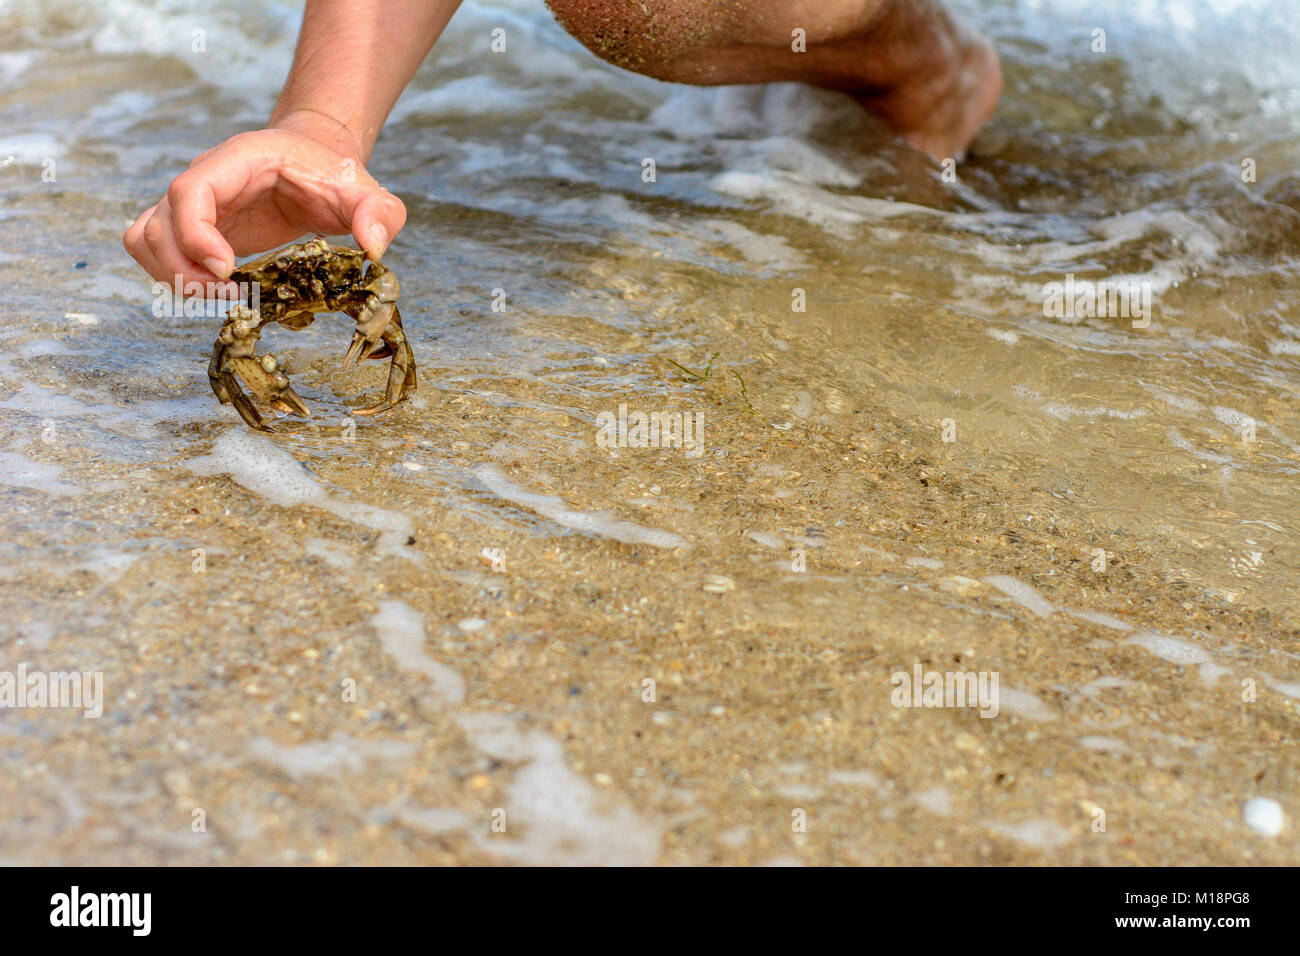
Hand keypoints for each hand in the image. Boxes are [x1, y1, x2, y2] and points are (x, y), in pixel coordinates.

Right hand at [123, 113, 406, 290]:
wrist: (315, 162)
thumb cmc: (334, 176)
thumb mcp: (367, 192)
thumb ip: (379, 214)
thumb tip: (375, 248)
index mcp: (238, 161)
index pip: (189, 191)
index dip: (195, 234)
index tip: (227, 271)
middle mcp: (204, 179)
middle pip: (158, 222)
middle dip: (185, 270)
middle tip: (232, 297)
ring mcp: (192, 206)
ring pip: (145, 238)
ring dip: (172, 277)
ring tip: (225, 297)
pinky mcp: (193, 229)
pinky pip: (154, 251)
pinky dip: (171, 277)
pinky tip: (216, 292)